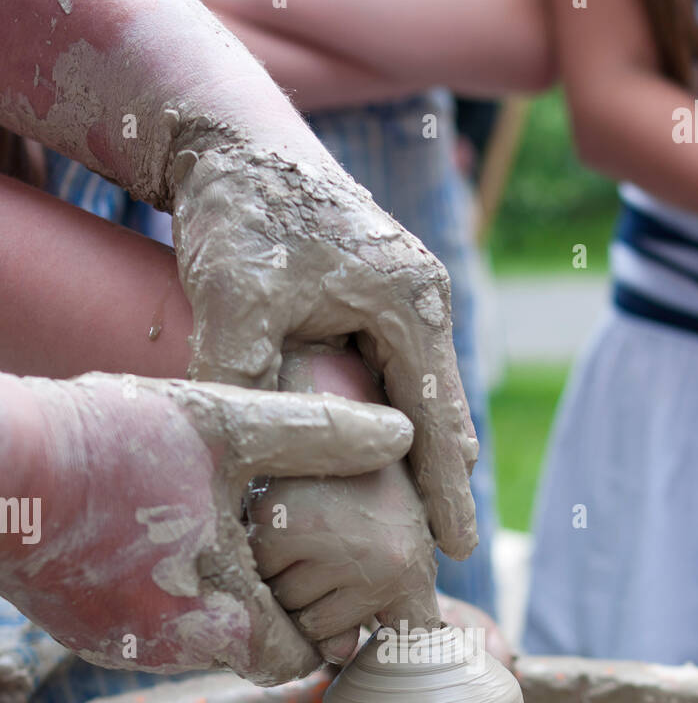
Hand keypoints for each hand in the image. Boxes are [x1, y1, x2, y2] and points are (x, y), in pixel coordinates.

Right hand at [0, 372, 411, 684]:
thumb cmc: (110, 445)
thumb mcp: (225, 428)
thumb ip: (316, 435)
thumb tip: (398, 435)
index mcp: (225, 621)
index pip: (298, 655)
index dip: (317, 619)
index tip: (322, 579)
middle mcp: (172, 654)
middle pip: (244, 645)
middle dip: (262, 600)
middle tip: (267, 545)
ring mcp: (116, 647)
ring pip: (189, 634)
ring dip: (207, 592)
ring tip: (206, 528)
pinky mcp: (76, 629)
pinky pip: (138, 622)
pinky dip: (156, 589)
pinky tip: (147, 534)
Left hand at [170, 131, 478, 560]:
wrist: (234, 147)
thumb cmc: (240, 214)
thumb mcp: (233, 298)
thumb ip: (242, 378)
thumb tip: (241, 467)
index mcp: (409, 300)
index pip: (436, 415)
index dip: (446, 487)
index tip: (459, 547)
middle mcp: (421, 301)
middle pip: (441, 413)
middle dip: (445, 483)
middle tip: (452, 554)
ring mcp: (403, 301)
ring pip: (421, 399)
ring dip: (422, 459)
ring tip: (429, 527)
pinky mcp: (376, 304)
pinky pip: (396, 379)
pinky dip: (396, 426)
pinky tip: (390, 469)